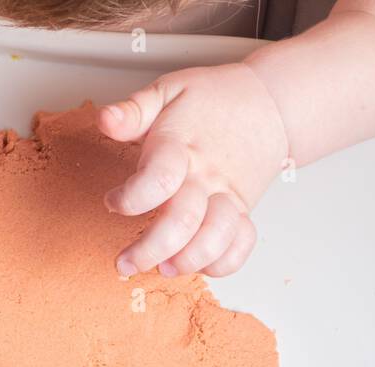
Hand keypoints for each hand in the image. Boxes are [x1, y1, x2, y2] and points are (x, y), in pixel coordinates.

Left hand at [97, 63, 288, 277]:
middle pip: (184, 221)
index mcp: (183, 145)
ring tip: (164, 268)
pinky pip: (241, 245)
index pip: (160, 178)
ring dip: (188, 261)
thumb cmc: (212, 100)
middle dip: (150, 249)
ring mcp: (228, 196)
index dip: (131, 198)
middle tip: (125, 263)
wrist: (269, 103)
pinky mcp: (243, 211)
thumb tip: (105, 120)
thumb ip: (134, 110)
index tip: (112, 202)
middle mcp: (208, 176)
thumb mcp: (168, 91)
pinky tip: (199, 264)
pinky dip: (223, 263)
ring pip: (215, 239)